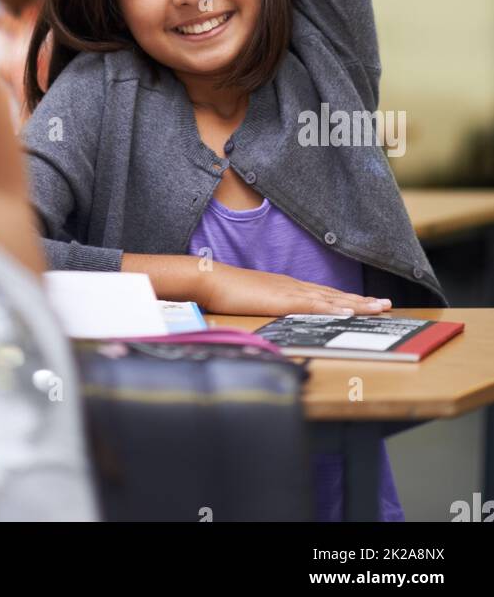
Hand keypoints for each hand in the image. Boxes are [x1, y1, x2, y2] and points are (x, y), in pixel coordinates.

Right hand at [202, 261, 390, 316]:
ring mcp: (289, 291)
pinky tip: (348, 311)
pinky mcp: (281, 299)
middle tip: (387, 304)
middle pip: (335, 295)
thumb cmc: (227, 291)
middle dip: (362, 301)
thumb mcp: (255, 301)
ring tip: (379, 307)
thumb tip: (281, 317)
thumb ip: (270, 306)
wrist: (209, 279)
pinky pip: (312, 305)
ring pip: (330, 298)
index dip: (349, 300)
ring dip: (357, 303)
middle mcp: (294, 286)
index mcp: (289, 287)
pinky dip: (332, 308)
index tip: (368, 303)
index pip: (326, 295)